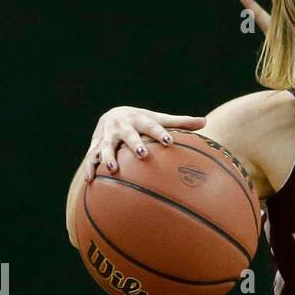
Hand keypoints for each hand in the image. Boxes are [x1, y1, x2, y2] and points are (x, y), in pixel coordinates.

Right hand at [83, 107, 207, 183]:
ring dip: (107, 157)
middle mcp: (121, 126)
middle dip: (134, 143)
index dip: (159, 133)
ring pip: (106, 146)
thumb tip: (204, 122)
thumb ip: (180, 123)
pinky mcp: (96, 146)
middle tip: (142, 154)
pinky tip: (90, 179)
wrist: (112, 114)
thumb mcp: (158, 119)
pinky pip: (91, 157)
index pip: (152, 126)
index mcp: (139, 119)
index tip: (169, 141)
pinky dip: (90, 167)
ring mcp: (107, 136)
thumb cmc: (142, 121)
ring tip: (112, 169)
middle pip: (128, 135)